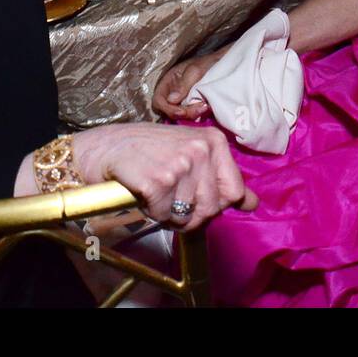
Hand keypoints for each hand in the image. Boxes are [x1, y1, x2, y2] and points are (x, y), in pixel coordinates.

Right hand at [72, 122, 256, 230]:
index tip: (193, 193)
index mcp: (213, 141)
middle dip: (190, 212)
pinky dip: (151, 211)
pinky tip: (142, 191)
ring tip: (154, 190)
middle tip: (168, 194)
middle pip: (212, 208)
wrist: (104, 147)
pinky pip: (164, 215)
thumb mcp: (191, 154)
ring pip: (188, 215)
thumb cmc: (147, 151)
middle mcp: (200, 150)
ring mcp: (180, 164)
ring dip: (169, 212)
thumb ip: (222, 177)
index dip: (214, 202)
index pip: (234, 192)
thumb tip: (253, 203)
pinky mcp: (158, 181)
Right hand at [152, 50, 220, 119]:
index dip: (167, 109)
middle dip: (183, 113)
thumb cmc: (206, 62)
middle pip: (168, 111)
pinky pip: (188, 114)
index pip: (158, 100)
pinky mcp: (190, 104)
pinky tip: (206, 108)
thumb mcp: (195, 70)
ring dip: (191, 114)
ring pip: (179, 115)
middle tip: (200, 108)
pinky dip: (196, 114)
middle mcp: (171, 93)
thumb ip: (183, 84)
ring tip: (205, 107)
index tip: (182, 112)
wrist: (220, 63)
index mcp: (167, 82)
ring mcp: (180, 100)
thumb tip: (171, 100)